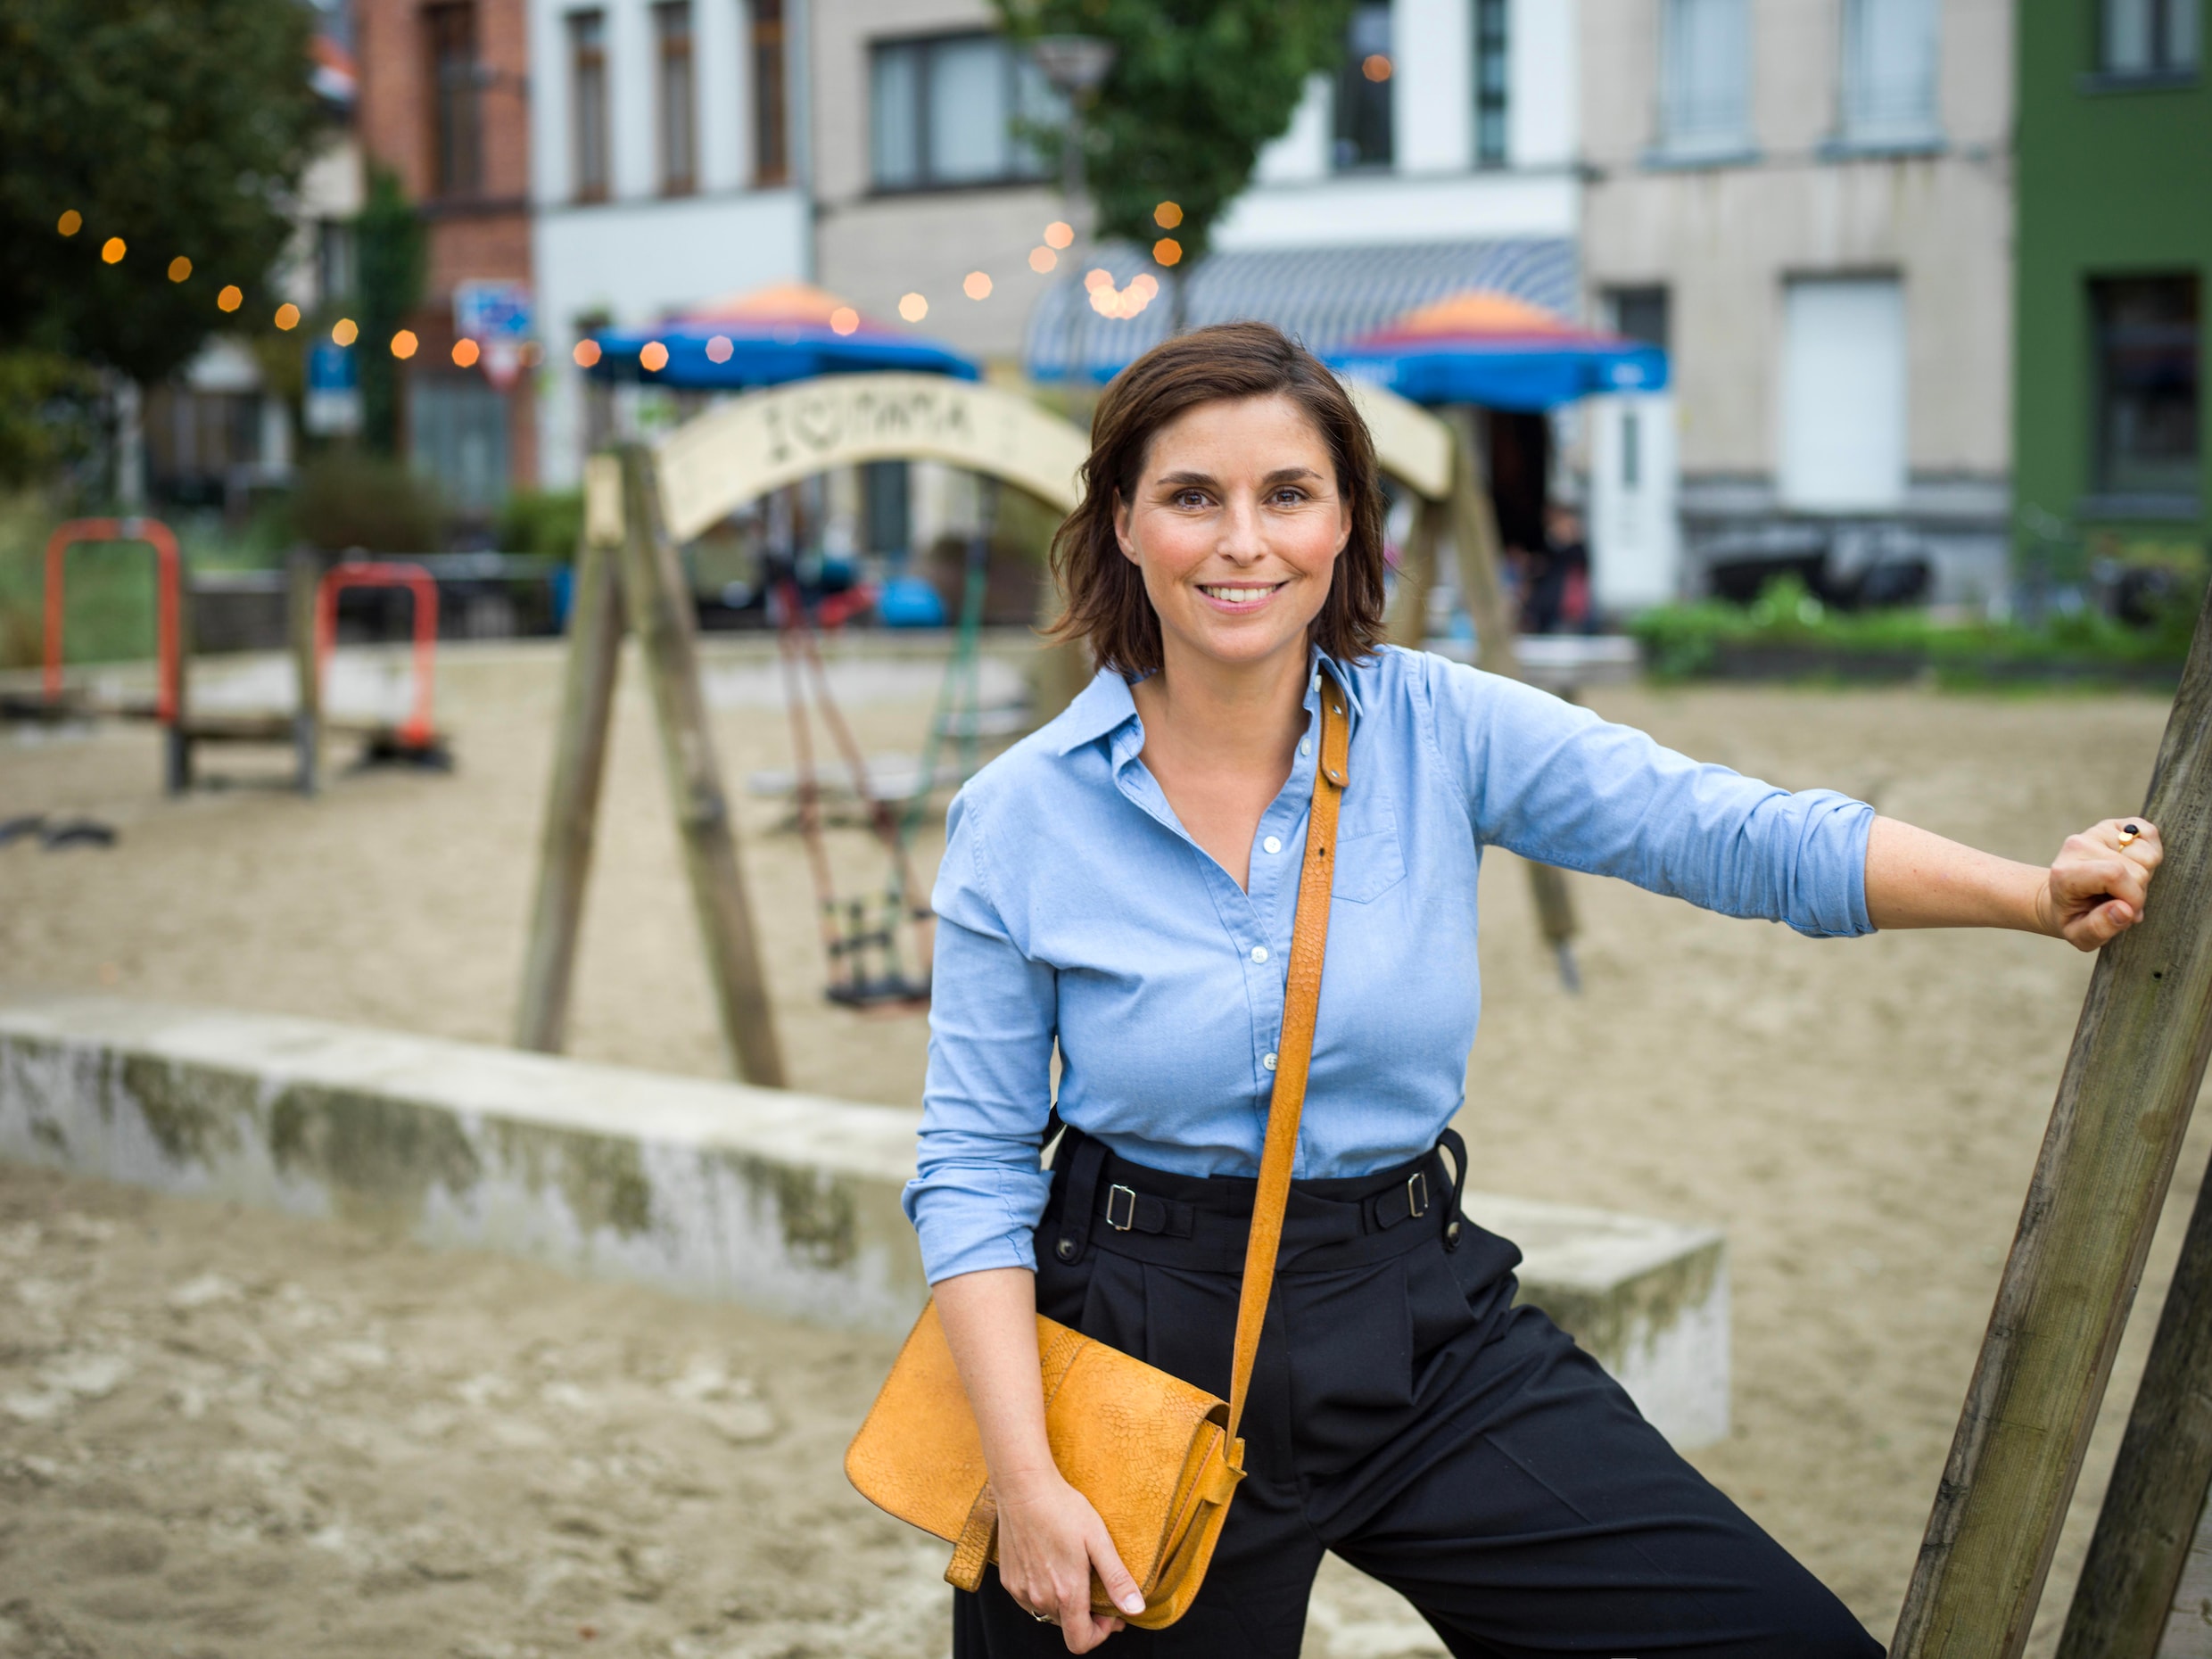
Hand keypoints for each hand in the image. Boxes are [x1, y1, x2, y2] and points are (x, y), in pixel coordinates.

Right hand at [993, 1469, 1144, 1651]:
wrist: (1023, 1488)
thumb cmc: (1063, 1509)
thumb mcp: (1098, 1540)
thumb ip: (1117, 1579)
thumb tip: (1136, 1610)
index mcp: (1066, 1594)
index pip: (1081, 1642)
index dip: (1100, 1633)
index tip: (1110, 1612)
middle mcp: (1040, 1598)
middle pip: (1067, 1626)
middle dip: (1086, 1614)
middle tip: (1097, 1585)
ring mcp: (1021, 1591)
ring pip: (1048, 1613)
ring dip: (1064, 1603)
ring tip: (1075, 1572)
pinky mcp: (1009, 1580)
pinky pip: (1030, 1600)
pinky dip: (1045, 1592)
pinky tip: (1052, 1566)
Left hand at [2037, 818, 2162, 950]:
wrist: (2065, 896)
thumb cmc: (2074, 917)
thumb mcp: (2080, 936)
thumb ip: (2099, 928)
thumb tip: (2125, 910)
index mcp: (2065, 873)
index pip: (2114, 874)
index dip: (2132, 898)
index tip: (2127, 912)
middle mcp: (2078, 845)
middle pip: (2136, 869)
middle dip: (2137, 892)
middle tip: (2120, 901)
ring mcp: (2096, 831)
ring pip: (2148, 855)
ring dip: (2144, 875)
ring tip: (2122, 886)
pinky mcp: (2114, 824)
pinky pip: (2151, 834)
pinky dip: (2150, 855)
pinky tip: (2131, 866)